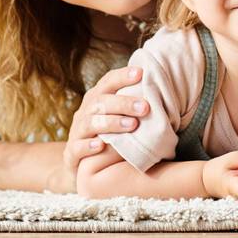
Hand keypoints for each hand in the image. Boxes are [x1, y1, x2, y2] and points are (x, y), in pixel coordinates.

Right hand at [58, 67, 149, 190]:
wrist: (81, 164)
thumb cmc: (110, 136)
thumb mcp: (119, 118)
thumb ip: (135, 107)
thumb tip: (166, 94)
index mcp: (97, 99)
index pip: (108, 82)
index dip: (122, 76)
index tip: (141, 73)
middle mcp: (85, 112)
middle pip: (101, 102)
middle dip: (124, 103)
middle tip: (145, 107)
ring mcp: (76, 132)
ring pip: (90, 123)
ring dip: (111, 123)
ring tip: (131, 125)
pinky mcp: (71, 154)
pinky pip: (76, 148)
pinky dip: (88, 146)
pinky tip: (101, 145)